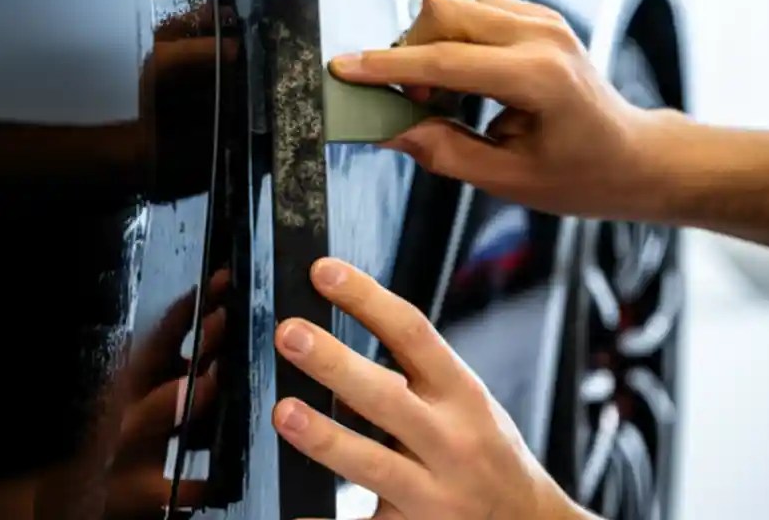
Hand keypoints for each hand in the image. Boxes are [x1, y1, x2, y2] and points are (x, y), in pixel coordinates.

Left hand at [273, 259, 592, 519]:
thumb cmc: (485, 452)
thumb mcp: (466, 402)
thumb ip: (416, 374)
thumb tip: (334, 334)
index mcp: (462, 394)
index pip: (412, 333)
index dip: (367, 299)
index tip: (324, 272)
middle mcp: (451, 441)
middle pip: (386, 396)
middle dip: (335, 363)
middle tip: (290, 333)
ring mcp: (434, 493)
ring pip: (373, 464)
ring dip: (325, 437)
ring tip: (284, 412)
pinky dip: (324, 517)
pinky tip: (291, 509)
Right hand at [330, 0, 684, 219]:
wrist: (634, 157)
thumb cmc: (582, 175)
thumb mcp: (507, 179)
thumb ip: (443, 151)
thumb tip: (389, 130)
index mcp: (538, 78)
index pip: (444, 59)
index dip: (387, 67)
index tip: (345, 69)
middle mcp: (541, 34)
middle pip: (443, 9)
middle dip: (409, 50)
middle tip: (415, 102)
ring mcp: (541, 18)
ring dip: (427, 36)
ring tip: (439, 87)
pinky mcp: (536, 15)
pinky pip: (472, 1)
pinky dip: (449, 33)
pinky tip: (460, 75)